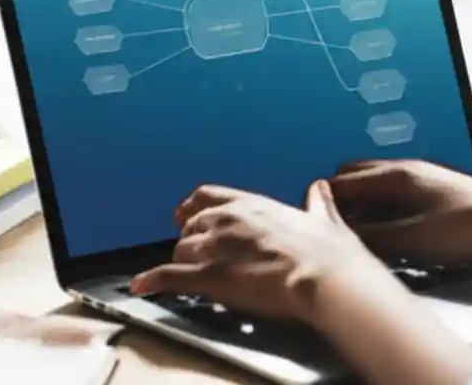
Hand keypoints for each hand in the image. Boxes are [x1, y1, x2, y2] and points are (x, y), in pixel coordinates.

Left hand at [129, 180, 395, 323]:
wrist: (324, 276)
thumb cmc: (329, 253)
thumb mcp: (324, 219)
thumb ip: (318, 203)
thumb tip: (319, 188)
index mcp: (254, 204)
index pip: (210, 196)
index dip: (194, 205)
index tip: (186, 211)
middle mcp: (229, 220)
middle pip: (192, 226)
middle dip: (190, 239)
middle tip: (191, 251)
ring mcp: (216, 247)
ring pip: (181, 250)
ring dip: (180, 261)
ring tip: (181, 274)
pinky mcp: (209, 275)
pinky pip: (170, 276)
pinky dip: (153, 280)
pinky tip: (142, 284)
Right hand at [330, 159, 471, 263]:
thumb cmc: (466, 228)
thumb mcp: (413, 240)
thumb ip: (372, 238)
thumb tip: (337, 239)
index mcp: (395, 175)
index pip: (341, 181)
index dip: (322, 202)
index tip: (311, 224)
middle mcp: (405, 170)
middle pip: (355, 176)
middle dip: (338, 200)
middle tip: (331, 229)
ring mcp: (421, 179)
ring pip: (375, 186)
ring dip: (361, 205)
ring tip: (354, 234)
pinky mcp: (434, 193)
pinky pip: (393, 196)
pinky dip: (380, 210)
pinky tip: (386, 233)